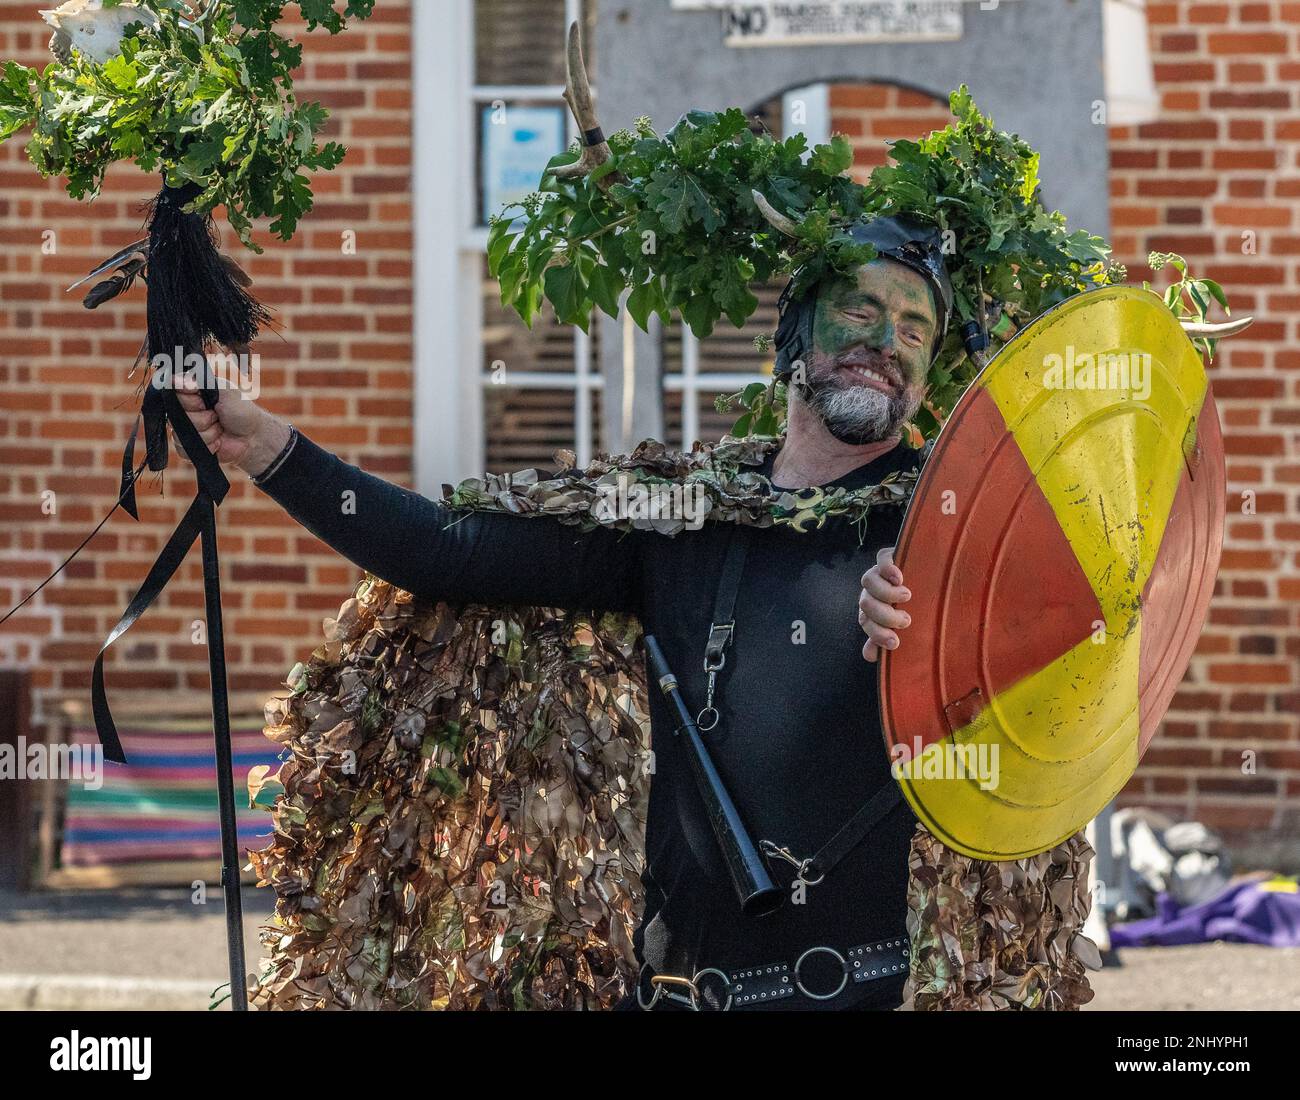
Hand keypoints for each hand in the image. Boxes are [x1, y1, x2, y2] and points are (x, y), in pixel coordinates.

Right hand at [172, 373, 288, 475]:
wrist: (252, 437)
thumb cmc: (241, 411)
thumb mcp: (225, 390)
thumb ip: (201, 382)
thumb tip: (175, 380)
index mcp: (191, 394)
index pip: (174, 394)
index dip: (190, 400)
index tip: (205, 402)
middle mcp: (184, 411)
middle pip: (177, 416)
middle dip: (203, 417)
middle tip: (217, 415)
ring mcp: (184, 430)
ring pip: (182, 434)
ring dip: (208, 433)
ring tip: (219, 428)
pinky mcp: (188, 448)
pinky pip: (184, 450)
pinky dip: (206, 446)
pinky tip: (217, 442)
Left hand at [859, 545, 911, 662]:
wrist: (929, 577)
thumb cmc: (916, 610)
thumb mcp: (902, 626)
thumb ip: (885, 639)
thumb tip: (871, 656)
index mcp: (871, 611)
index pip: (865, 622)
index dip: (877, 634)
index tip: (895, 643)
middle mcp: (871, 592)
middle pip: (865, 603)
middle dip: (885, 616)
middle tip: (906, 620)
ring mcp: (878, 573)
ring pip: (868, 581)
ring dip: (886, 592)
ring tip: (906, 597)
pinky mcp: (889, 556)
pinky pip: (882, 559)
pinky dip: (888, 568)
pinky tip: (899, 578)